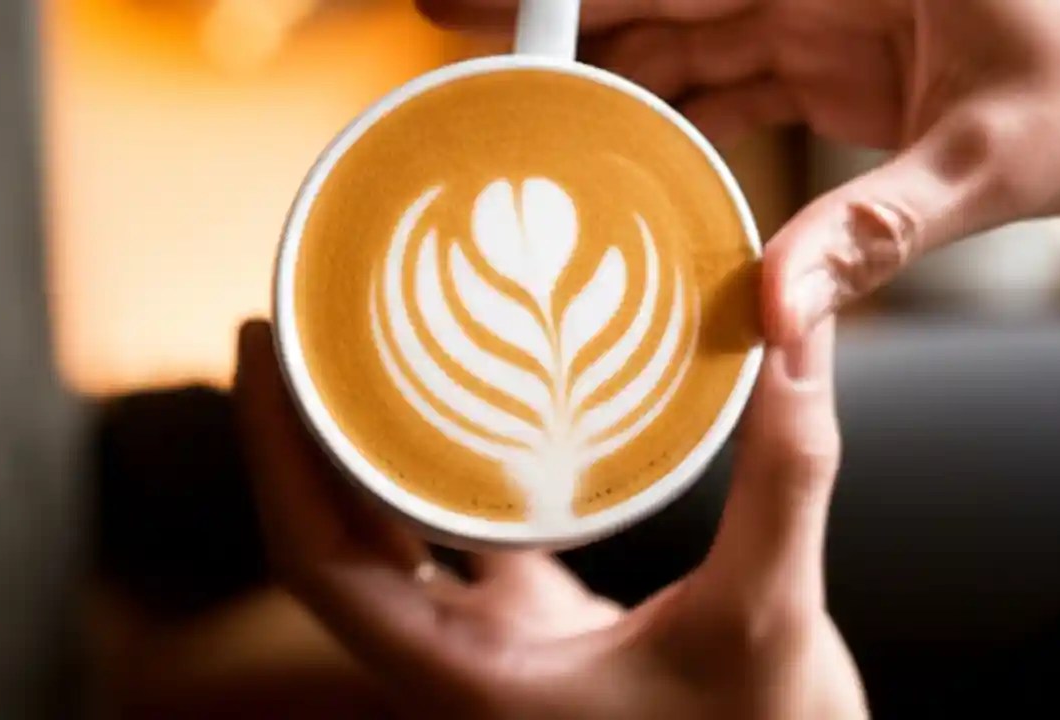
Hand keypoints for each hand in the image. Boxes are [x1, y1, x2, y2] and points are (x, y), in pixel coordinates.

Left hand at [234, 318, 864, 718]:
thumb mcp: (769, 619)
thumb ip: (782, 475)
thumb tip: (794, 333)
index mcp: (463, 679)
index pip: (315, 558)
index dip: (271, 450)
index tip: (265, 345)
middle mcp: (454, 665)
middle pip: (330, 538)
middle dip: (299, 431)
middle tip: (302, 321)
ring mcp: (488, 650)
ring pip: (384, 544)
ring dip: (356, 453)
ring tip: (362, 349)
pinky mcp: (529, 633)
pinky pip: (451, 544)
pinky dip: (436, 477)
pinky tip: (462, 410)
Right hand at [418, 0, 1059, 341]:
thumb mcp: (994, 160)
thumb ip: (872, 233)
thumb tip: (771, 314)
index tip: (469, 5)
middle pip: (659, 2)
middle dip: (566, 32)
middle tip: (478, 77)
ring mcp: (822, 18)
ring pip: (684, 42)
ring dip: (614, 83)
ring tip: (536, 134)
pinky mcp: (834, 60)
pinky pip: (729, 80)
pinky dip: (677, 117)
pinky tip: (630, 161)